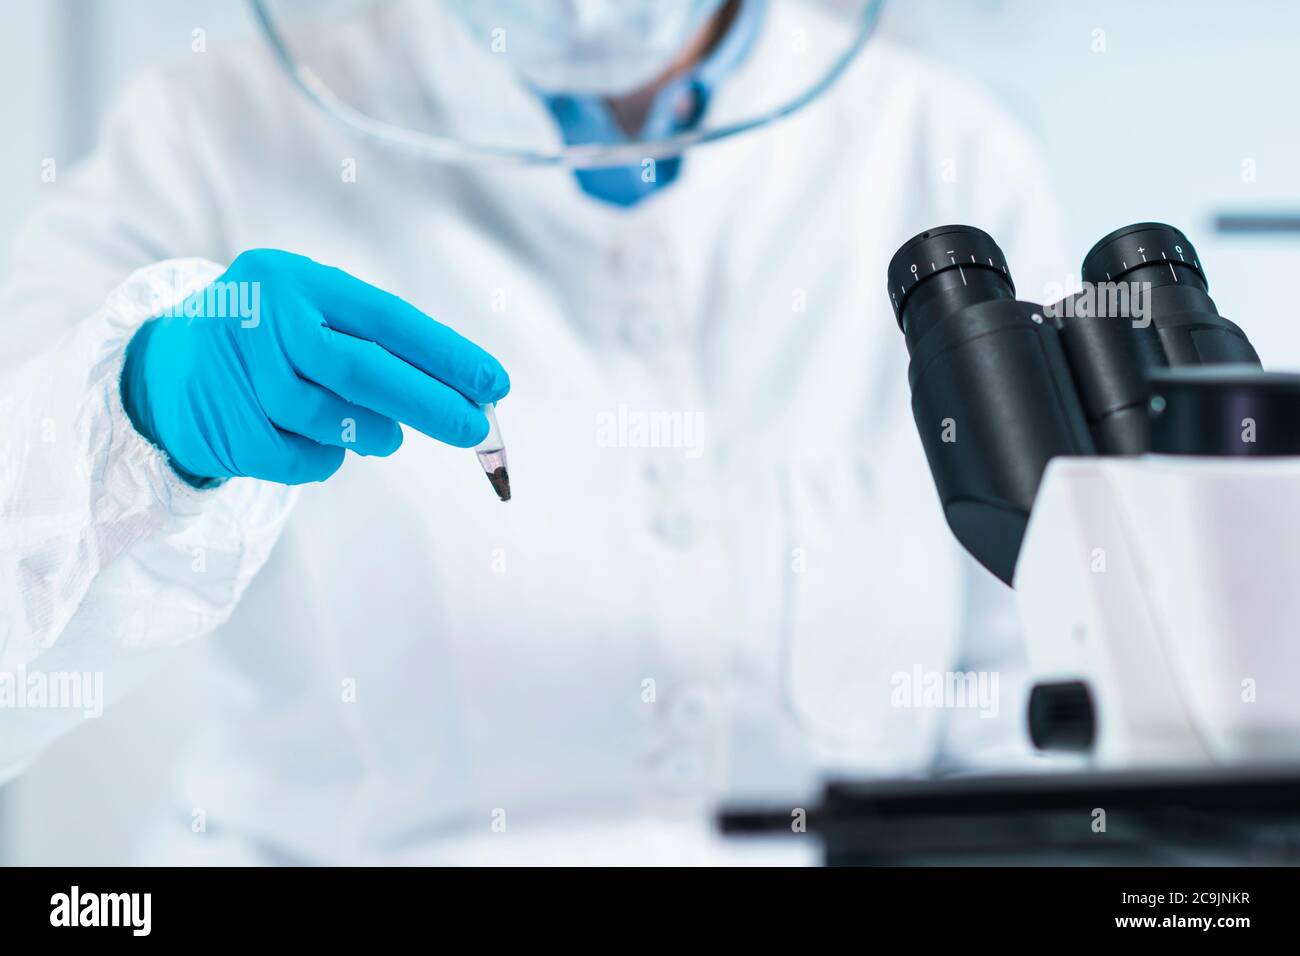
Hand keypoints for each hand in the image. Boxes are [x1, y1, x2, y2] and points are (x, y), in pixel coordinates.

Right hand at [121, 249, 508, 484]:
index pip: (386, 319)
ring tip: (386, 436)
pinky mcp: (221, 423)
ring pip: (328, 419)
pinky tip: (326, 445)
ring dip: (372, 434)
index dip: (446, 355)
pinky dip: (326, 458)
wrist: (165, 368)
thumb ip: (376, 347)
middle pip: (360, 369)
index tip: (494, 384)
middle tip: (475, 429)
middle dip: (428, 403)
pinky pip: (298, 458)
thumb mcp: (314, 318)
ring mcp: (235, 370)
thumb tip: (463, 396)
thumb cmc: (269, 343)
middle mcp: (262, 316)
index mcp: (297, 280)